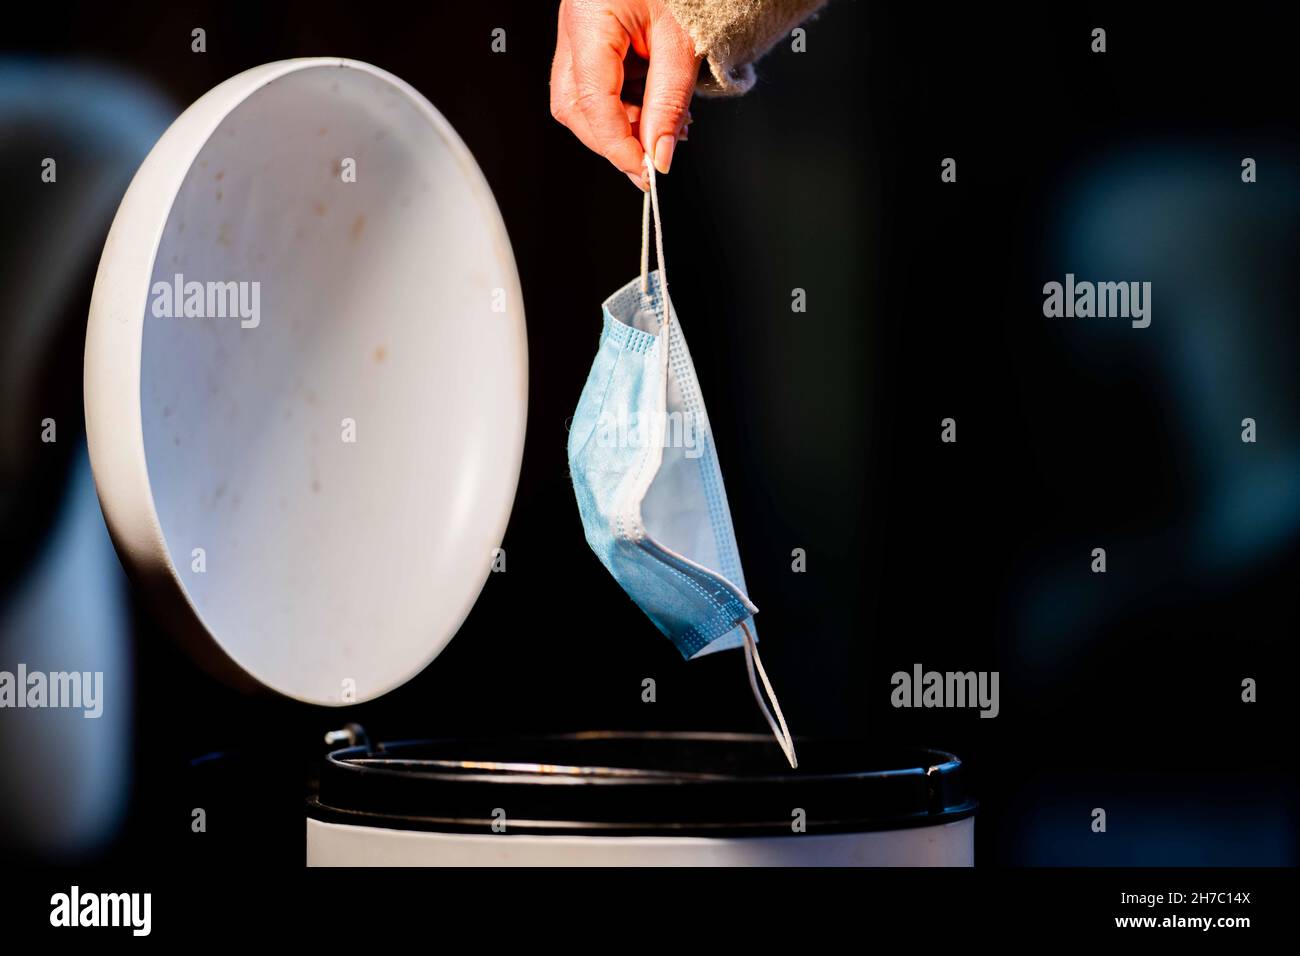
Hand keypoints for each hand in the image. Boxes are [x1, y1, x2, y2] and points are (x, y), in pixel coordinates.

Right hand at [550, 0, 699, 188]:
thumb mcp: (682, 42)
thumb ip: (669, 102)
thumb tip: (659, 153)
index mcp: (588, 20)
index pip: (591, 101)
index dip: (616, 144)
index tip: (645, 170)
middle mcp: (574, 27)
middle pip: (575, 107)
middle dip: (613, 139)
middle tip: (651, 159)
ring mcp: (580, 33)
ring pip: (584, 100)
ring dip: (623, 124)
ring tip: (666, 128)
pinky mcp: (594, 38)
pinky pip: (600, 84)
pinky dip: (628, 104)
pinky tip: (657, 109)